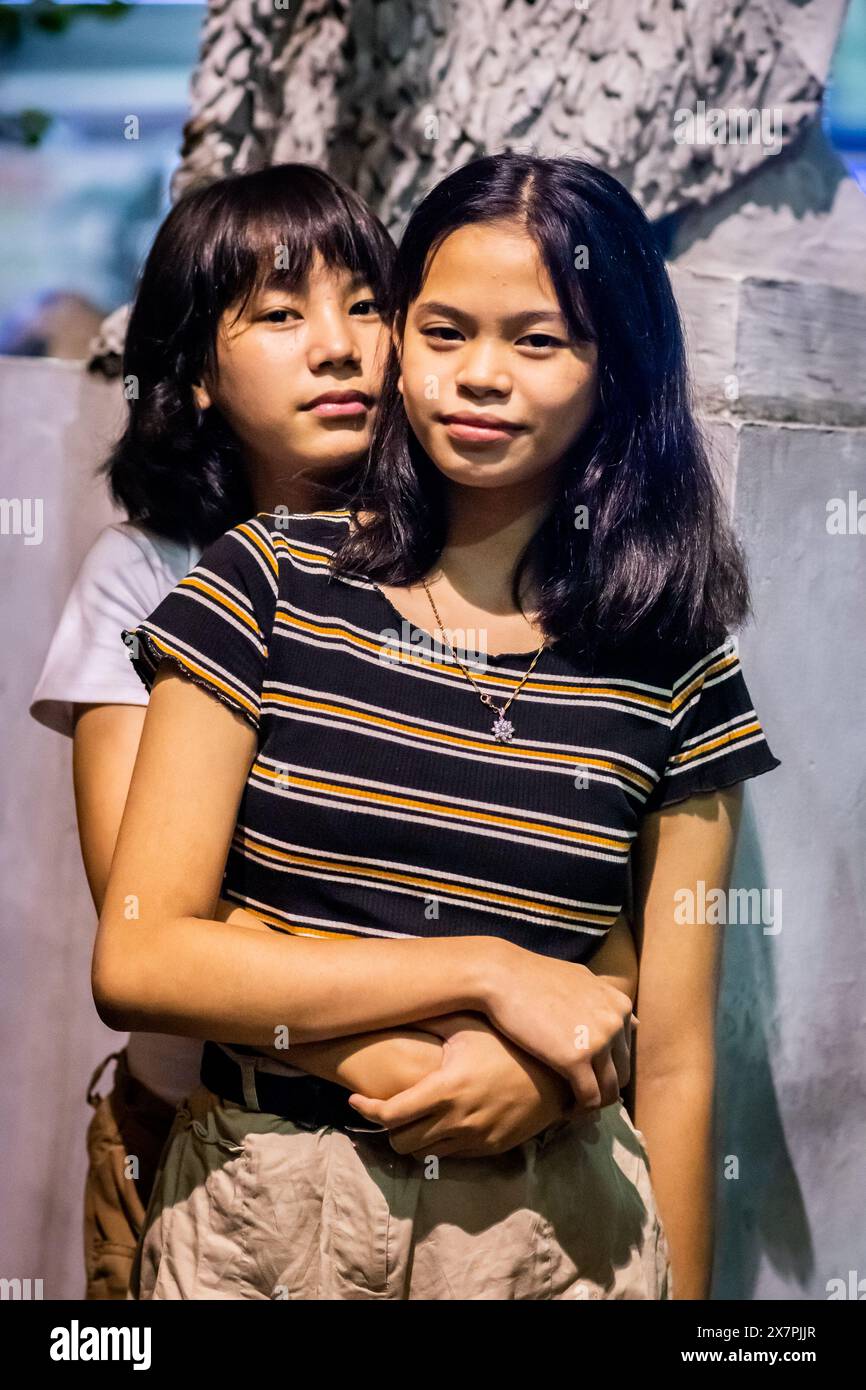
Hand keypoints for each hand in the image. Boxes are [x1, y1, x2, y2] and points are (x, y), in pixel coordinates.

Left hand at [347, 1012, 575, 1157]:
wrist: (555, 1074)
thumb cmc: (507, 1043)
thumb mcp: (467, 1026)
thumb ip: (430, 1020)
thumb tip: (396, 999)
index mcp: (446, 1089)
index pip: (390, 1114)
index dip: (366, 1110)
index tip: (356, 1102)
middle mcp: (457, 1120)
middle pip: (402, 1142)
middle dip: (388, 1129)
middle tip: (386, 1110)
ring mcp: (475, 1139)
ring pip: (425, 1154)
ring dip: (413, 1138)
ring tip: (410, 1118)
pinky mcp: (490, 1149)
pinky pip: (452, 1156)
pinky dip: (440, 1144)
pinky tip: (440, 1122)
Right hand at [483, 943, 637, 1108]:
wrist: (501, 975)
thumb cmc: (533, 976)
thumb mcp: (580, 978)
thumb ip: (605, 998)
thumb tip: (629, 1018)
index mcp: (620, 1005)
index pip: (625, 1050)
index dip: (606, 1066)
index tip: (585, 1073)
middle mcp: (615, 1023)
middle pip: (622, 1073)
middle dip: (602, 1087)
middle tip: (578, 1093)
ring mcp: (598, 1041)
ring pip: (609, 1091)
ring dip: (592, 1103)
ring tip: (571, 1105)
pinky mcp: (575, 1060)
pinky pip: (589, 1098)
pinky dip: (577, 1109)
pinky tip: (561, 1109)